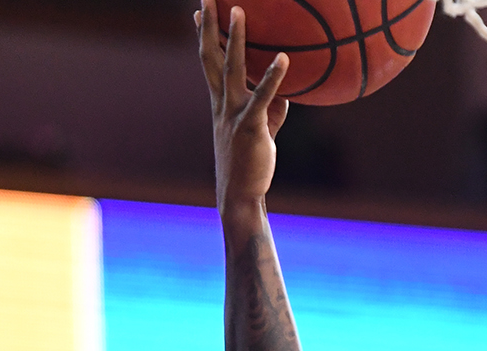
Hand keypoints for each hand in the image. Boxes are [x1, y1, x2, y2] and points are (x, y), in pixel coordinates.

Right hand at [196, 1, 288, 217]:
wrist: (241, 195)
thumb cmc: (251, 163)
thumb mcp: (263, 130)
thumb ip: (273, 109)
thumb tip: (287, 96)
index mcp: (221, 102)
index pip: (209, 61)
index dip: (205, 35)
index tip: (199, 11)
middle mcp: (222, 102)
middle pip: (211, 55)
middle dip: (209, 24)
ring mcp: (233, 113)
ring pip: (232, 68)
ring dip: (235, 38)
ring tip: (239, 10)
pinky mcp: (251, 126)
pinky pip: (263, 97)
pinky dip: (273, 77)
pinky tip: (284, 58)